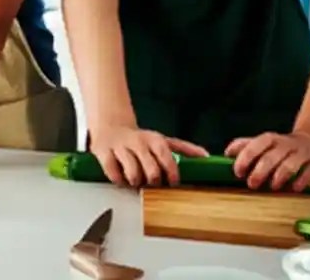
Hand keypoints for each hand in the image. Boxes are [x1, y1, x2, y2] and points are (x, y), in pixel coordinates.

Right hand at [89, 124, 208, 186]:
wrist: (110, 126)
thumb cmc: (140, 139)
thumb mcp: (163, 141)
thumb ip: (185, 149)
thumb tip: (206, 156)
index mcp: (154, 140)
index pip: (167, 160)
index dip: (171, 175)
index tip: (171, 182)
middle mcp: (138, 142)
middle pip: (151, 171)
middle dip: (152, 181)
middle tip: (151, 181)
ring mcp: (120, 147)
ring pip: (132, 174)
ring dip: (135, 182)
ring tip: (135, 180)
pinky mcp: (103, 152)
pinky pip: (113, 173)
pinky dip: (118, 180)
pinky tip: (121, 178)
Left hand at [226, 131, 309, 191]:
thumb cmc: (283, 147)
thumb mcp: (265, 143)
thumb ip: (245, 146)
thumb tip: (226, 154)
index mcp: (269, 139)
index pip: (254, 146)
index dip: (244, 159)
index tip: (238, 173)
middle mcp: (286, 144)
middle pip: (270, 158)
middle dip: (259, 172)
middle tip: (252, 184)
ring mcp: (303, 152)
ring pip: (289, 165)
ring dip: (278, 177)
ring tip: (273, 187)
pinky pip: (308, 172)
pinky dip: (300, 181)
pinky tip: (294, 188)